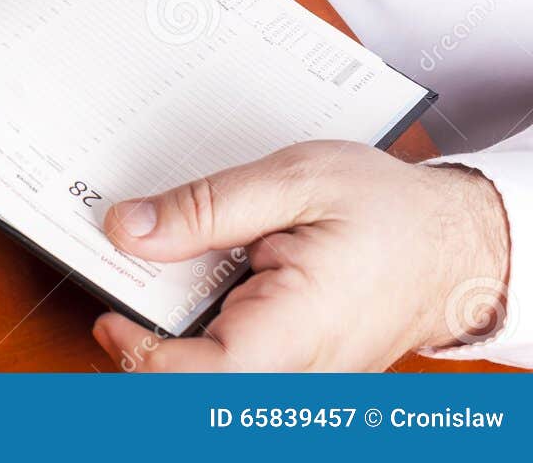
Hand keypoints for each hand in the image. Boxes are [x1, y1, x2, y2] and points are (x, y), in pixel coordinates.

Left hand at [92, 141, 510, 370]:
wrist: (459, 243)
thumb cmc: (393, 213)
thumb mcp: (294, 181)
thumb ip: (205, 207)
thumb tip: (130, 229)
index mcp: (295, 328)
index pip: (200, 378)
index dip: (139, 355)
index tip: (108, 315)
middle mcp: (297, 370)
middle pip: (196, 385)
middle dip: (145, 344)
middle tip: (119, 287)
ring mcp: (297, 378)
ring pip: (211, 380)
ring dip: (171, 338)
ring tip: (158, 279)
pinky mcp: (293, 370)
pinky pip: (233, 367)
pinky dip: (200, 333)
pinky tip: (194, 288)